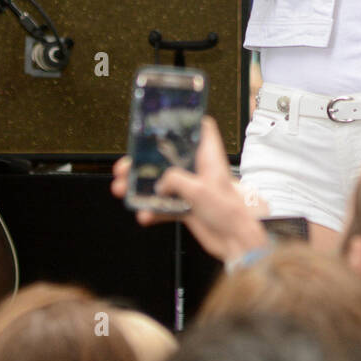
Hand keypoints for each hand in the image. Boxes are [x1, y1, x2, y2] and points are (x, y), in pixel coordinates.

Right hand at [111, 116, 269, 261]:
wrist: (235, 241)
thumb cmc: (230, 212)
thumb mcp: (199, 190)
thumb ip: (175, 180)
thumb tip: (161, 182)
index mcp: (208, 157)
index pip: (201, 129)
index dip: (186, 121)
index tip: (165, 120)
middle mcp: (199, 170)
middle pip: (169, 157)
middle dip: (144, 162)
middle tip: (126, 167)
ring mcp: (191, 189)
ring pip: (161, 182)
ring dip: (141, 187)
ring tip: (124, 190)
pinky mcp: (187, 207)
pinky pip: (164, 205)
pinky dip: (152, 210)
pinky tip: (144, 214)